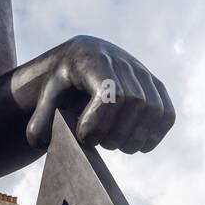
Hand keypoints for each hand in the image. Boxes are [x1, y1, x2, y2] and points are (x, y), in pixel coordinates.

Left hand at [25, 35, 175, 152]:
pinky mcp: (155, 85)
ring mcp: (142, 72)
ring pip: (153, 109)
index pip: (110, 92)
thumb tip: (41, 143)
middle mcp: (122, 61)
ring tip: (117, 146)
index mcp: (92, 58)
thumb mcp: (45, 95)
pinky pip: (166, 112)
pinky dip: (156, 133)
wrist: (81, 59)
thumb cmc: (62, 81)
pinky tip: (139, 146)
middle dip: (117, 132)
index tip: (84, 137)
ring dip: (137, 136)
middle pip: (134, 103)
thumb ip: (39, 120)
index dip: (99, 122)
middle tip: (99, 144)